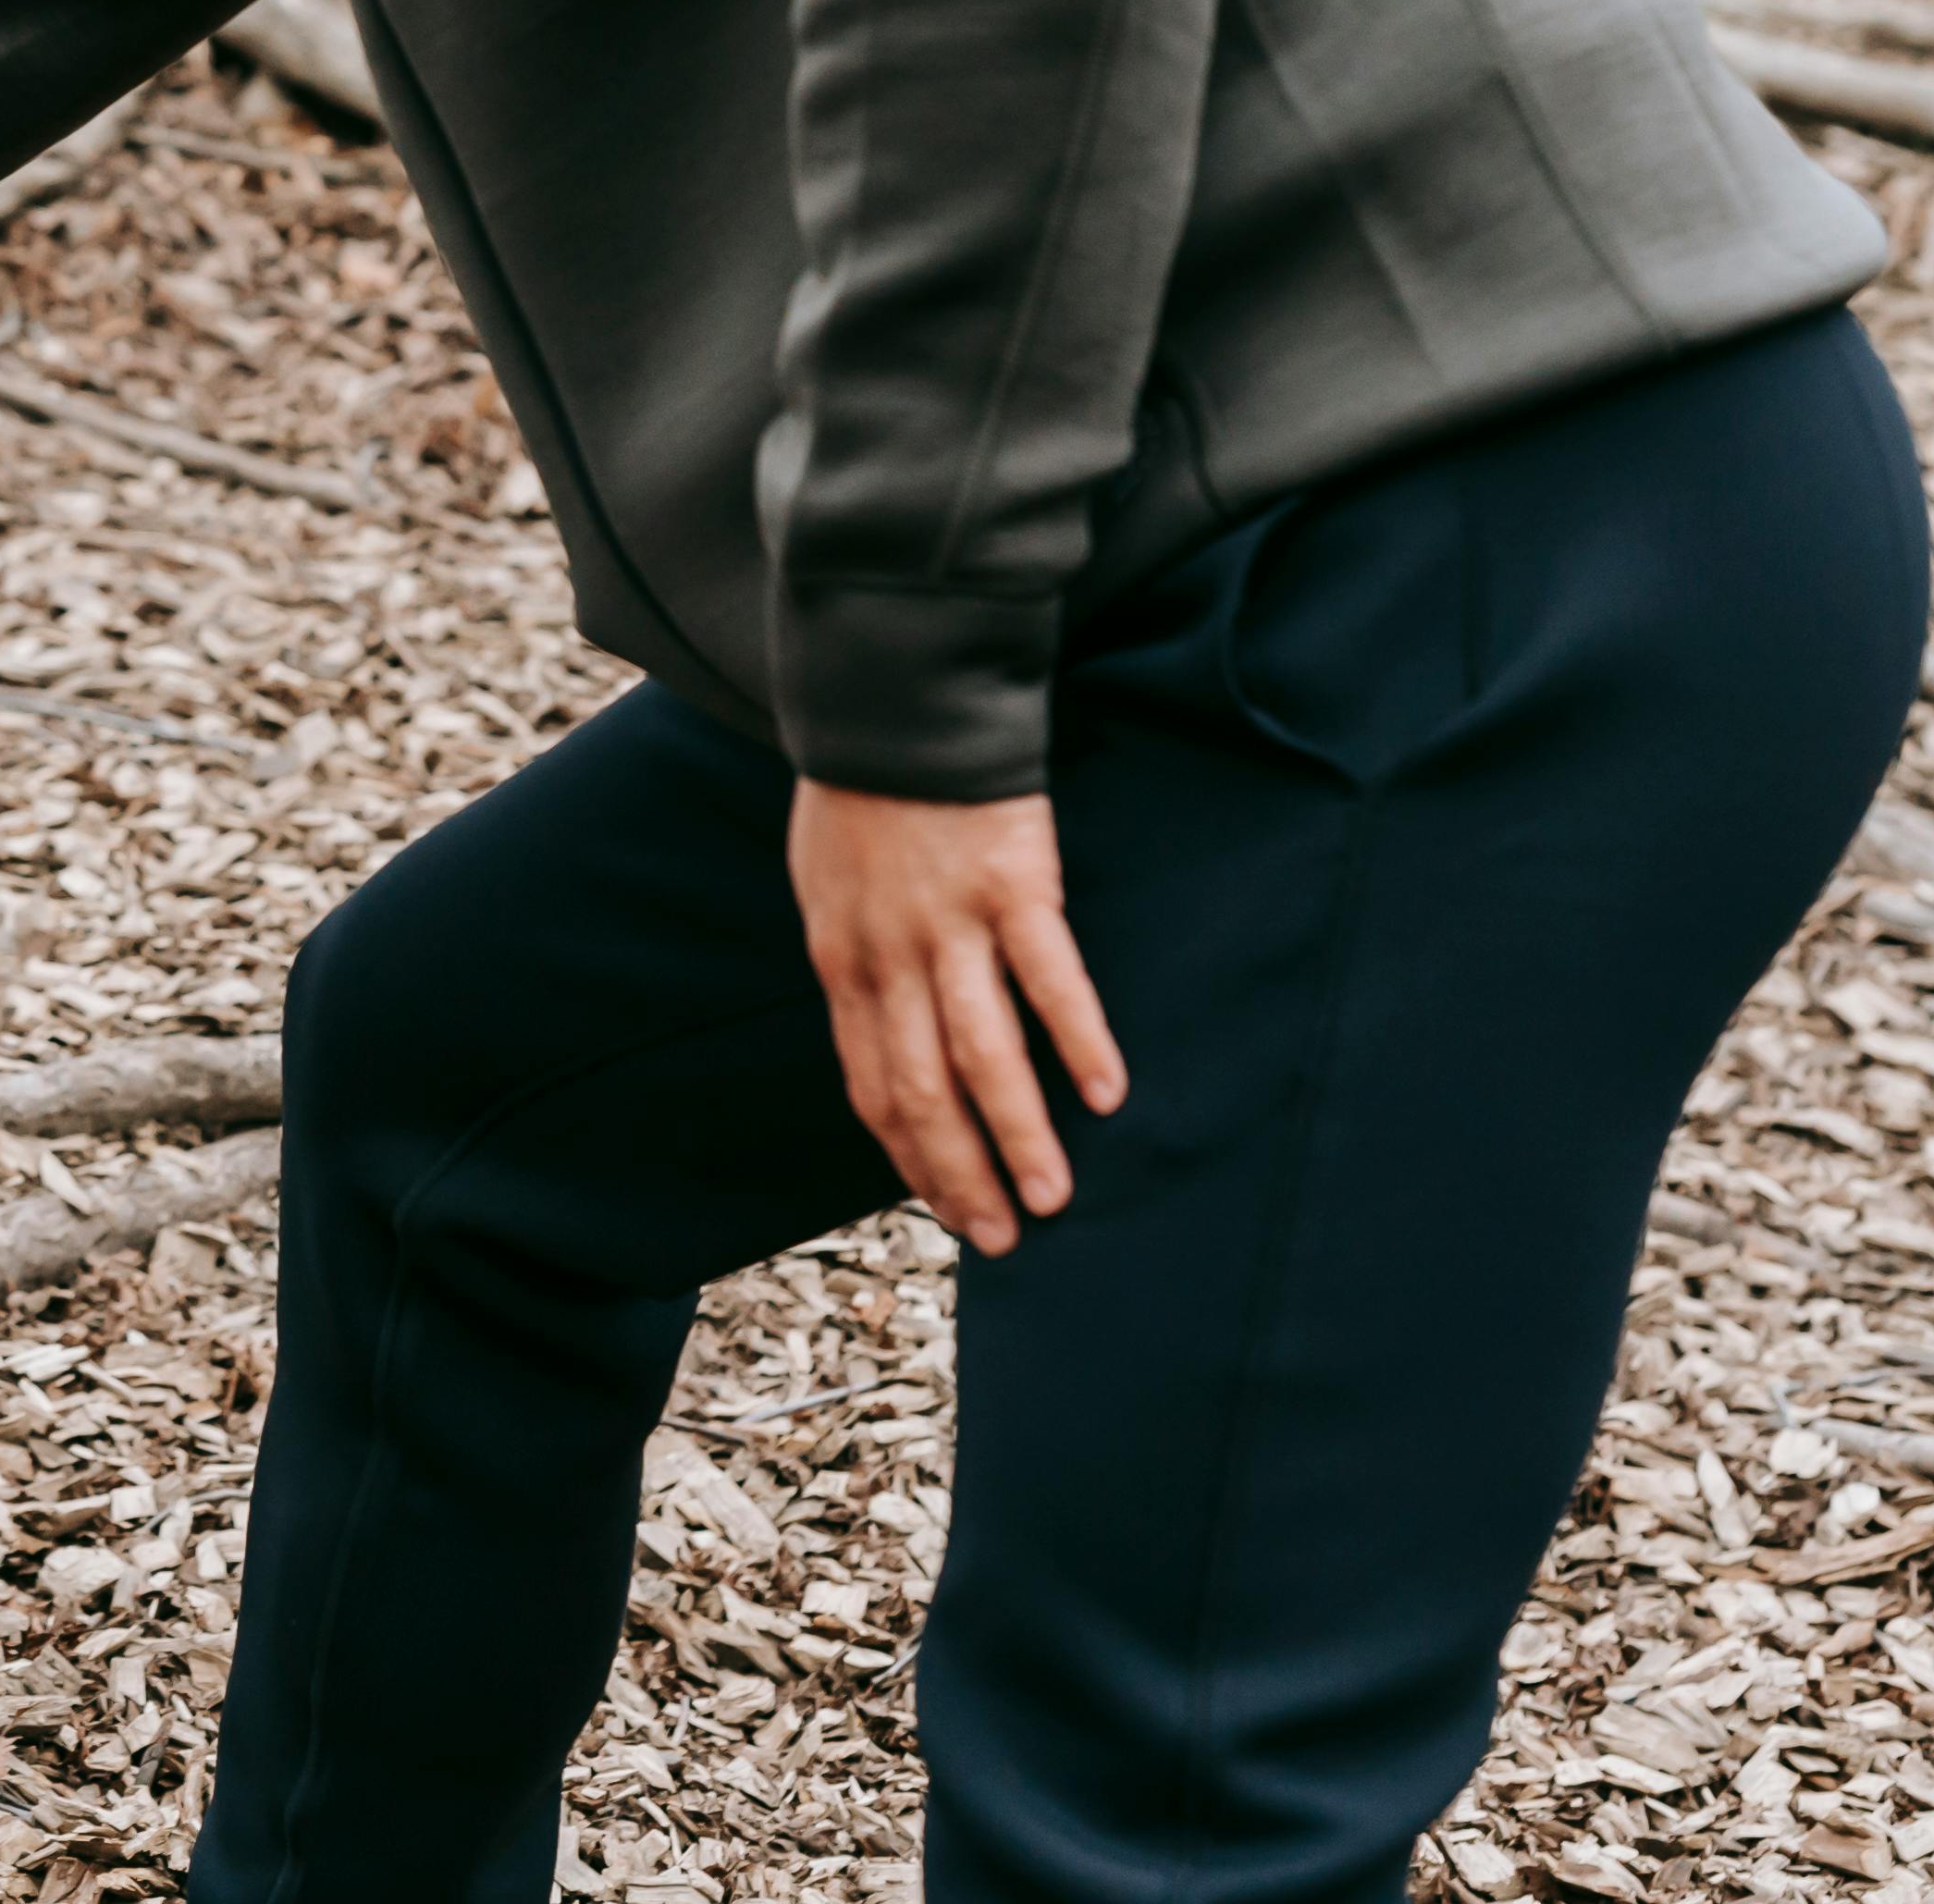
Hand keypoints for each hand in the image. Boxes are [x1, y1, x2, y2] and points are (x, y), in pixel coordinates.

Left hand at [785, 781, 1125, 1255]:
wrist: (888, 696)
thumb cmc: (858, 788)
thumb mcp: (826, 883)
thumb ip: (857, 956)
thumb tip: (879, 1022)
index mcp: (843, 959)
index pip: (871, 1083)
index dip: (908, 1154)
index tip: (943, 1208)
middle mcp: (889, 955)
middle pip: (923, 1089)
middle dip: (961, 1172)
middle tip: (1001, 1237)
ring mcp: (950, 923)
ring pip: (982, 1054)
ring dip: (1019, 1134)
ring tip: (1053, 1197)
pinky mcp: (1011, 883)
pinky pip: (1047, 978)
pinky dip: (1076, 1039)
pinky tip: (1106, 1093)